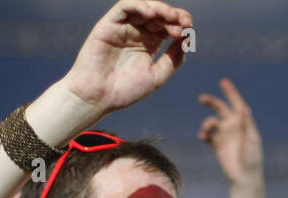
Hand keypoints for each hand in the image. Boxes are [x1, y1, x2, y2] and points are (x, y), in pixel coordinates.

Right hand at [62, 1, 192, 120]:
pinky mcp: (109, 24)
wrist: (98, 97)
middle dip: (173, 16)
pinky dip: (139, 5)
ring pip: (143, 7)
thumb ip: (173, 59)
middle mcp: (137, 33)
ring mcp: (123, 27)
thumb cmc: (125, 90)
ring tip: (170, 17)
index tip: (189, 30)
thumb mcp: (156, 76)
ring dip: (159, 8)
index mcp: (149, 44)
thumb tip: (188, 41)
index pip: (168, 26)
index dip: (181, 24)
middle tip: (184, 23)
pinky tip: (151, 13)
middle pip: (159, 15)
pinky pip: (124, 7)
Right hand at [198, 78, 262, 185]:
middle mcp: (233, 126)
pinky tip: (203, 136)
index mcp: (243, 123)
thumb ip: (247, 124)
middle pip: (220, 109)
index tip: (223, 82)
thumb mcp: (252, 139)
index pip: (236, 103)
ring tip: (207, 129)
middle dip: (211, 102)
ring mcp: (224, 135)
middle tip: (202, 99)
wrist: (245, 177)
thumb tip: (243, 108)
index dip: (230, 92)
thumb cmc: (252, 158)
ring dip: (207, 122)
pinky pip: (207, 135)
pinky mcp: (217, 146)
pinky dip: (203, 133)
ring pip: (211, 121)